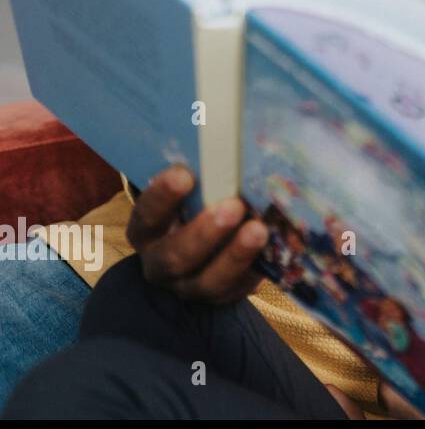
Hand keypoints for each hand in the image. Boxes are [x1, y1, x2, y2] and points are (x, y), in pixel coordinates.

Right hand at [125, 165, 266, 302]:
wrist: (203, 252)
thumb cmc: (196, 206)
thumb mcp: (190, 193)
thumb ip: (201, 176)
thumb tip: (223, 133)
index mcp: (147, 232)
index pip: (147, 216)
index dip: (162, 197)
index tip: (183, 174)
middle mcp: (163, 264)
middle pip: (175, 256)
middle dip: (204, 232)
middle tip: (233, 206)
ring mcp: (192, 286)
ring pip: (209, 280)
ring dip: (235, 254)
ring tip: (258, 230)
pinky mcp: (224, 295)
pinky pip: (240, 287)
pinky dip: (257, 267)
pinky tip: (275, 247)